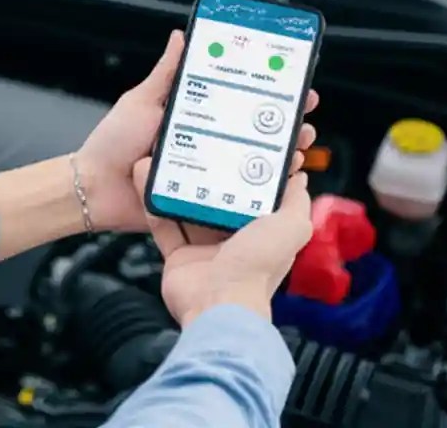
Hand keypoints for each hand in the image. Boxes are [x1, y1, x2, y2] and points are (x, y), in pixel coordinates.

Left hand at [77, 29, 318, 232]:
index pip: (239, 102)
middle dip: (286, 126)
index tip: (293, 84)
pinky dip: (261, 189)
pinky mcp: (201, 198)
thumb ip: (165, 74)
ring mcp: (206, 173)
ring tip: (299, 148)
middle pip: (255, 134)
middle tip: (305, 119)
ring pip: (253, 165)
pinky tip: (280, 182)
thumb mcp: (141, 101)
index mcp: (195, 118)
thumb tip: (181, 35)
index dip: (268, 95)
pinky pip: (235, 195)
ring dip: (281, 156)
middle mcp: (206, 145)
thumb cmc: (112, 143)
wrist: (93, 189)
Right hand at [132, 157, 313, 326]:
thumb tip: (300, 178)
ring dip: (177, 185)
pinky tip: (147, 178)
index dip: (247, 172)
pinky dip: (154, 204)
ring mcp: (204, 251)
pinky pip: (164, 226)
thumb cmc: (257, 265)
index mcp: (262, 233)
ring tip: (168, 156)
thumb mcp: (291, 226)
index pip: (255, 197)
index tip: (237, 145)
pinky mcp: (178, 258)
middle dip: (208, 175)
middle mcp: (234, 241)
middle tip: (197, 143)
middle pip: (218, 200)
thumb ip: (296, 202)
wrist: (218, 302)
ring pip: (188, 210)